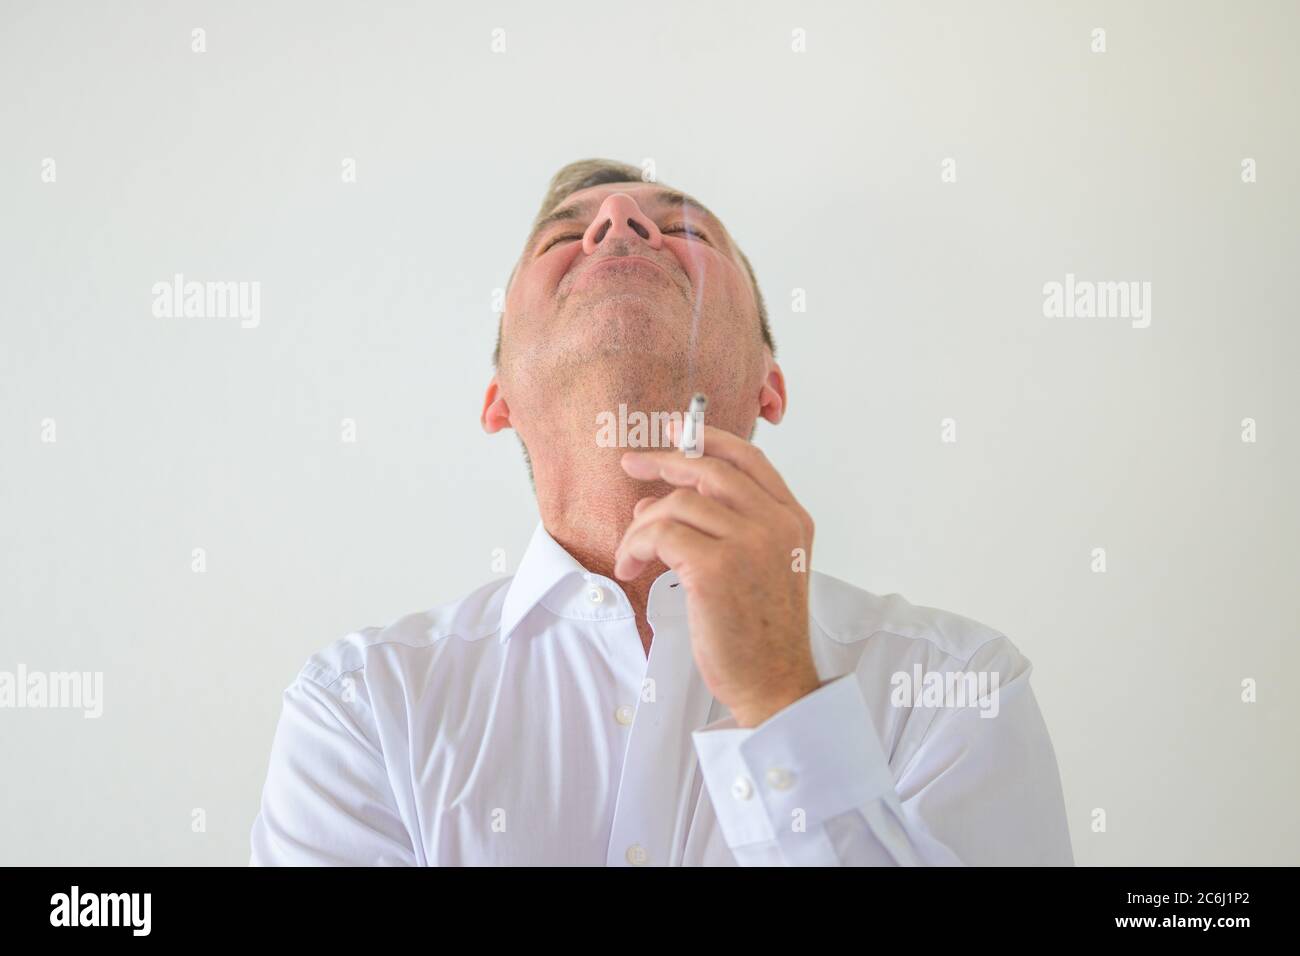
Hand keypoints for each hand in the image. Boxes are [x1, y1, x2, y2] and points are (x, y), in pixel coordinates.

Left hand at [615, 422, 819, 727]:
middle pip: (708, 470)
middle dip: (662, 461)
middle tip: (632, 465)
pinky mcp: (715, 568)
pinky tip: (631, 568)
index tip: (673, 431)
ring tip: (631, 554)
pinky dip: (636, 547)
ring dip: (641, 527)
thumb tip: (660, 501)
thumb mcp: (759, 568)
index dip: (708, 438)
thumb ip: (723, 528)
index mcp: (793, 519)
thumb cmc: (760, 632)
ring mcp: (748, 544)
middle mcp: (776, 524)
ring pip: (676, 505)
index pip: (749, 458)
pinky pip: (659, 535)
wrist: (774, 684)